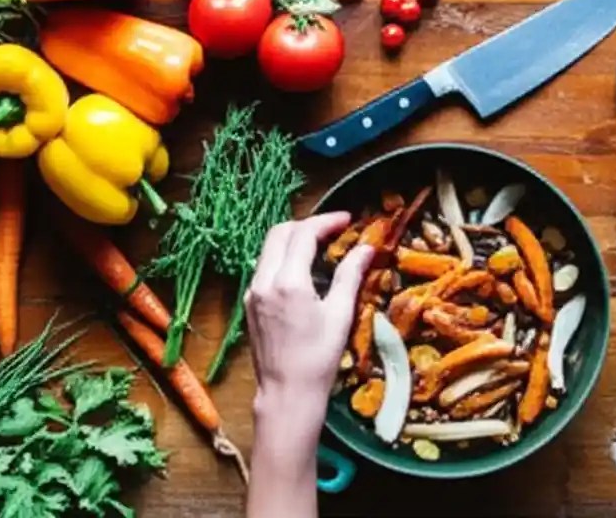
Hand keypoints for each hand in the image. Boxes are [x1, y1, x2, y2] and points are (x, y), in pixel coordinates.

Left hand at [246, 212, 374, 436]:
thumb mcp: (340, 314)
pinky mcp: (249, 304)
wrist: (287, 394)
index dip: (327, 221)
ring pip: (268, 249)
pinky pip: (264, 268)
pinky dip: (283, 259)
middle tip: (333, 230)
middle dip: (307, 225)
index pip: (304, 234)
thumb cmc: (318, 358)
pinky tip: (302, 271)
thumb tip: (366, 248)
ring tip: (320, 247)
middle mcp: (263, 281)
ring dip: (293, 240)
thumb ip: (350, 276)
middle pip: (280, 232)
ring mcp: (252, 293)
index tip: (347, 220)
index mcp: (288, 282)